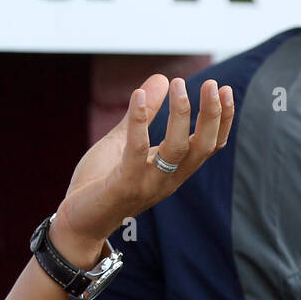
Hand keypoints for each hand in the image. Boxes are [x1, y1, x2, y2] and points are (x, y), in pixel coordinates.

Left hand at [56, 75, 233, 249]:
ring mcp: (148, 184)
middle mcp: (168, 179)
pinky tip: (138, 97)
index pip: (209, 145)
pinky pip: (137, 151)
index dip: (223, 119)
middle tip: (210, 83)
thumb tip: (162, 78)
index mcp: (173, 170)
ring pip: (177, 148)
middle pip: (202, 146)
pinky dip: (140, 122)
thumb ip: (144, 114)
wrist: (76, 222)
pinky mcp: (125, 186)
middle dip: (212, 114)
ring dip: (181, 114)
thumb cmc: (100, 182)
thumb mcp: (124, 142)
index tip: (224, 89)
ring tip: (177, 84)